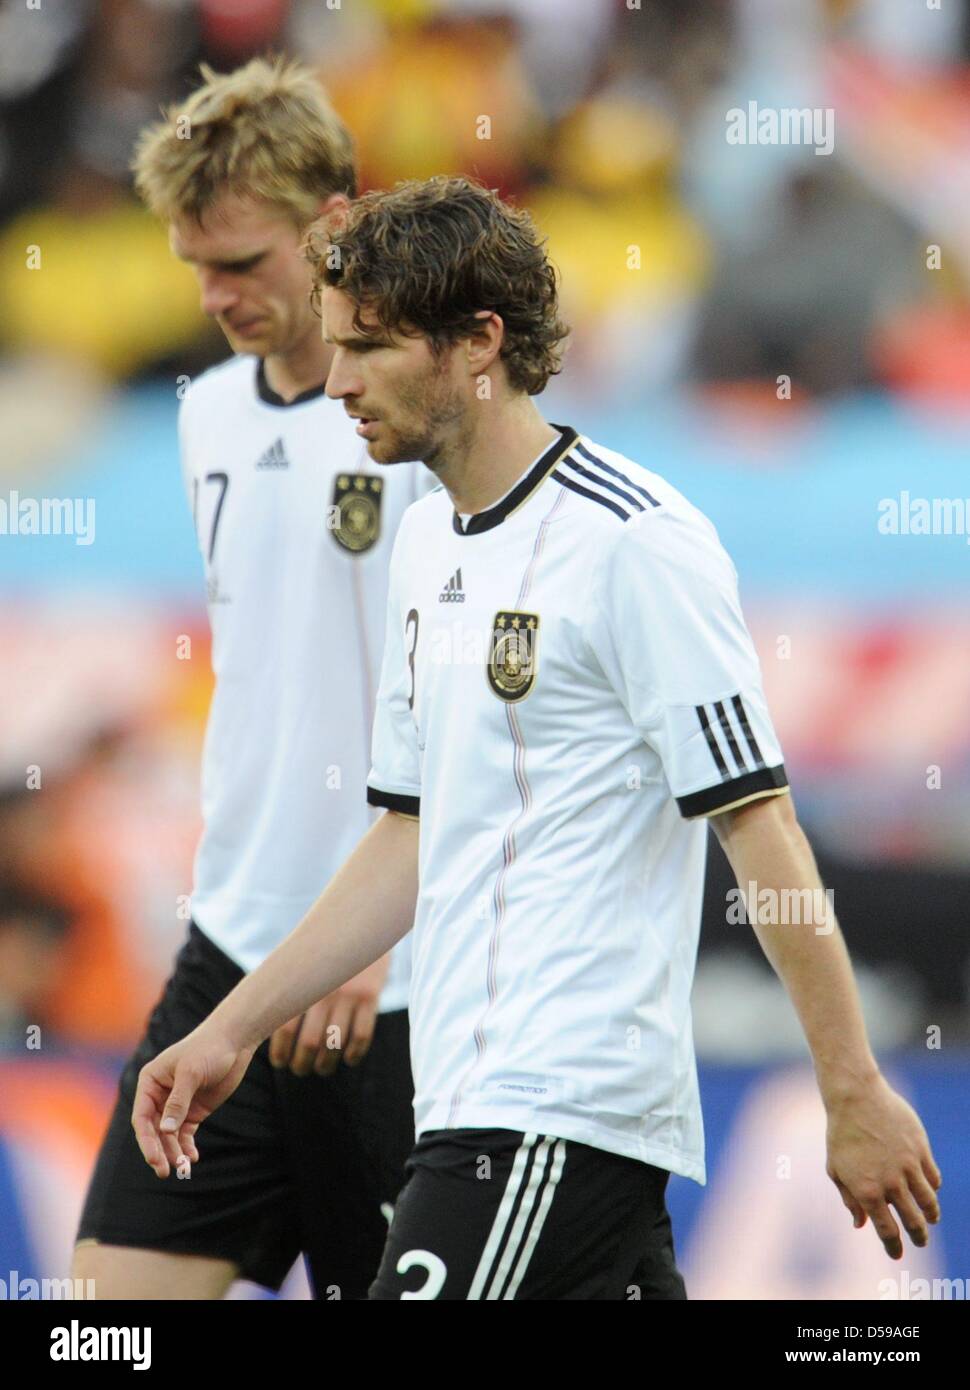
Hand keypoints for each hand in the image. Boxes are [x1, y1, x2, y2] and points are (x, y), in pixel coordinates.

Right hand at [131, 1027, 254, 1178]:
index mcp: (150, 1082)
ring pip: (169, 1135)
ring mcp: (177, 1104)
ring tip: (183, 1168)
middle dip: (159, 1151)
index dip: (146, 1140)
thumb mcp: (191, 1074)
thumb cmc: (208, 1049)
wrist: (234, 1041)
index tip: (154, 1159)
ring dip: (174, 1152)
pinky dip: (187, 1146)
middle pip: (154, 1130)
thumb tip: (165, 1131)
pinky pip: (185, 1133)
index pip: (141, 1117)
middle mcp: (159, 1095)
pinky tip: (192, 1157)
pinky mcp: (194, 1110)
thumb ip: (178, 1102)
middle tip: (165, 1171)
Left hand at [268, 953, 389, 1076]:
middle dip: (302, 1063)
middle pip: (309, 1042)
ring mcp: (349, 994)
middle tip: (301, 1069)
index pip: (284, 1028)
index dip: (280, 1052)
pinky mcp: (371, 995)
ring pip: (335, 1043)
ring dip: (326, 1064)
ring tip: (322, 1068)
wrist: (362, 921)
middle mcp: (323, 990)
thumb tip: (261, 1019)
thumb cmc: (326, 947)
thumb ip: (289, 986)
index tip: (281, 1062)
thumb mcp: (304, 959)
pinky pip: (362, 1035)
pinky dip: (354, 1054)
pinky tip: (349, 1058)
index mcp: (302, 983)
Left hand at [825, 1072, 941, 1258]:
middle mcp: (890, 1183)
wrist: (856, 1098)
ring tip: (930, 1220)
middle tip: (920, 1242)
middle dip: (918, 1237)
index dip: (893, 1247)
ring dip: (931, 1216)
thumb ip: (849, 1199)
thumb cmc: (841, 1134)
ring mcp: (908, 1166)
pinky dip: (932, 1188)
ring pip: (929, 1203)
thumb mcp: (835, 1169)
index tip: (897, 1254)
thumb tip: (860, 1225)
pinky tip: (929, 1191)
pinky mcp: (921, 1150)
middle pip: (913, 1222)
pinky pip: (933, 1178)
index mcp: (867, 1191)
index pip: (886, 1231)